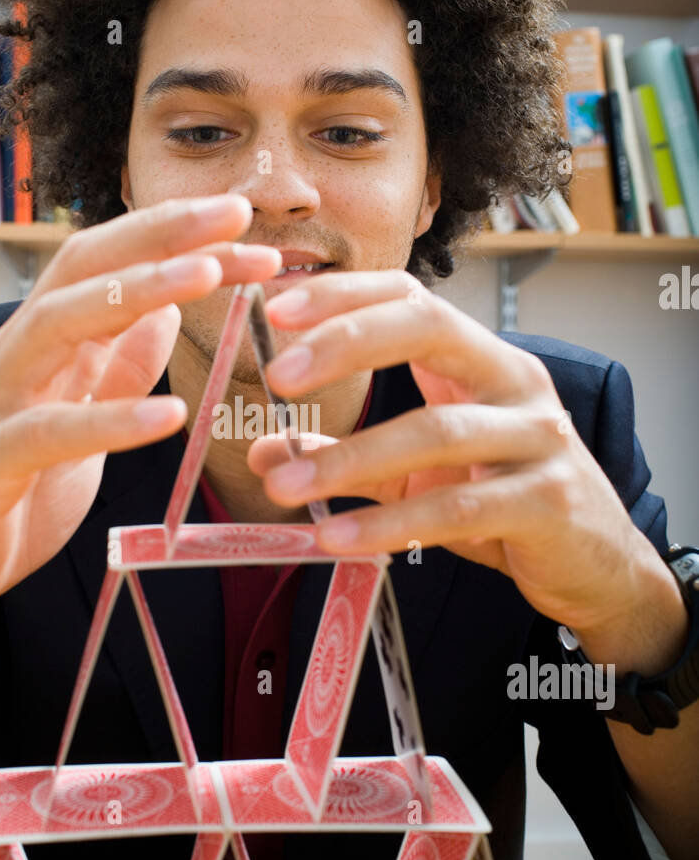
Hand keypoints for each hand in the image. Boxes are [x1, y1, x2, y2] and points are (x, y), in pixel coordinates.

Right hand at [0, 194, 279, 638]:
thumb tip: (166, 313)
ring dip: (135, 293)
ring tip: (205, 277)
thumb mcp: (83, 423)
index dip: (173, 239)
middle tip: (236, 215)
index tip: (242, 224)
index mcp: (43, 343)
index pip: (109, 266)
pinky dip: (110, 421)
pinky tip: (169, 413)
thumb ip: (117, 369)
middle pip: (84, 269)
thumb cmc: (12, 496)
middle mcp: (16, 355)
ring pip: (58, 325)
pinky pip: (50, 434)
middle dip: (161, 235)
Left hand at [250, 268, 659, 640]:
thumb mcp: (417, 474)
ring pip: (436, 430)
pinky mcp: (548, 500)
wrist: (594, 563)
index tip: (277, 309)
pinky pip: (458, 508)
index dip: (346, 296)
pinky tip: (335, 538)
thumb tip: (264, 453)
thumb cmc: (504, 502)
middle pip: (428, 329)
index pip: (412, 299)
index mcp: (480, 361)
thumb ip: (346, 457)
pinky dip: (388, 524)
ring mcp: (538, 438)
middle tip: (279, 376)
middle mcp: (514, 381)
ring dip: (350, 458)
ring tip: (283, 486)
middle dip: (348, 342)